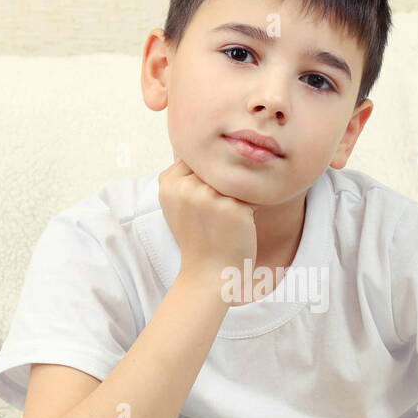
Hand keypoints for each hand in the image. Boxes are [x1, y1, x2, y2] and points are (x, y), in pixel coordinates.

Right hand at [158, 157, 256, 296]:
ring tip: (226, 221)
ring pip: (233, 180)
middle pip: (216, 169)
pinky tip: (237, 226)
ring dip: (236, 197)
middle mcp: (185, 187)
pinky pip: (249, 195)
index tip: (203, 203)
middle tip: (217, 215)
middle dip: (222, 187)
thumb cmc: (198, 236)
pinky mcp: (232, 207)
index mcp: (168, 183)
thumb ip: (183, 175)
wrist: (209, 272)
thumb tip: (206, 145)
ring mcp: (209, 196)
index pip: (197, 160)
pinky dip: (249, 208)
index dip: (206, 179)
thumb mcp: (178, 204)